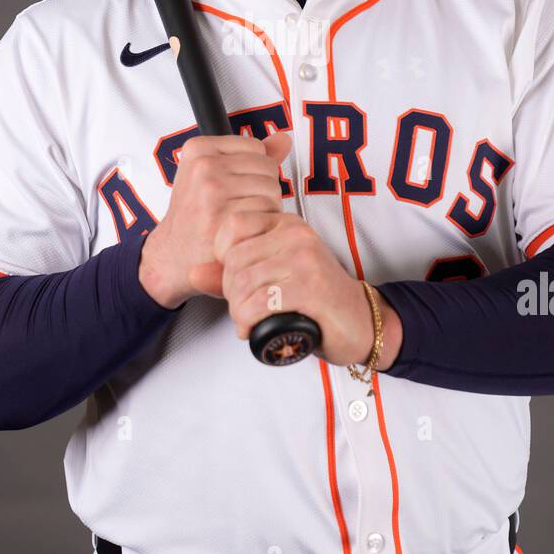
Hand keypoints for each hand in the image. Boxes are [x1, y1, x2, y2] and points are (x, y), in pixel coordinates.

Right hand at [138, 131, 292, 309]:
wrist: (172, 256)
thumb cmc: (194, 216)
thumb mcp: (212, 176)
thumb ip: (249, 157)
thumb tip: (283, 139)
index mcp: (198, 148)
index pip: (256, 147)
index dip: (253, 171)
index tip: (232, 188)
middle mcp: (203, 165)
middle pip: (267, 167)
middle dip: (262, 190)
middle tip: (237, 208)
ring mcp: (212, 190)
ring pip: (271, 190)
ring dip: (265, 209)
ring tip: (240, 220)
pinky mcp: (224, 217)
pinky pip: (267, 213)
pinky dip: (262, 227)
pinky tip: (244, 233)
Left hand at [214, 210, 403, 369]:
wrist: (361, 322)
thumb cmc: (313, 300)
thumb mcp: (269, 279)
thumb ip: (229, 275)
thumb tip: (193, 272)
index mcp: (284, 223)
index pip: (231, 226)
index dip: (223, 259)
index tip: (238, 281)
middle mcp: (294, 233)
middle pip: (232, 261)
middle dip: (231, 294)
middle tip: (248, 310)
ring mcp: (304, 258)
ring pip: (241, 284)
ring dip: (241, 313)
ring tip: (256, 321)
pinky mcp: (310, 286)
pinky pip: (259, 304)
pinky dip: (252, 324)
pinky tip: (264, 330)